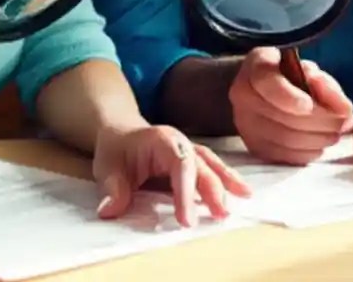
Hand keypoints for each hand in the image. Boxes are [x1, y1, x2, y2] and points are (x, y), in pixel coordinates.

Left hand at [92, 124, 252, 227]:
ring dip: (226, 183)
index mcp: (162, 141)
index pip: (179, 166)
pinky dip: (227, 179)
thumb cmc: (116, 149)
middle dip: (213, 190)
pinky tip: (242, 192)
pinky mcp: (193, 160)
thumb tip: (109, 211)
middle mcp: (181, 143)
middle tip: (221, 215)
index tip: (187, 220)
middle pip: (201, 166)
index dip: (185, 193)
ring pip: (212, 165)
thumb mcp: (107, 167)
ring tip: (245, 198)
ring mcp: (189, 150)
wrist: (121, 132)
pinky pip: (213, 168)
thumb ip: (112, 189)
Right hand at [229, 47, 352, 164]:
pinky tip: (320, 142)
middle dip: (322, 121)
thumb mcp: (309, 70)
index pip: (269, 84)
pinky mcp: (254, 146)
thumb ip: (325, 85)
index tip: (309, 105)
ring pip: (287, 140)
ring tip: (336, 131)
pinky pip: (285, 156)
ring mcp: (245, 124)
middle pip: (284, 117)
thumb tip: (344, 109)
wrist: (264, 91)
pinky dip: (309, 152)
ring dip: (320, 138)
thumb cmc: (290, 77)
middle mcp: (243, 96)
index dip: (290, 97)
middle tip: (344, 120)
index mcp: (257, 67)